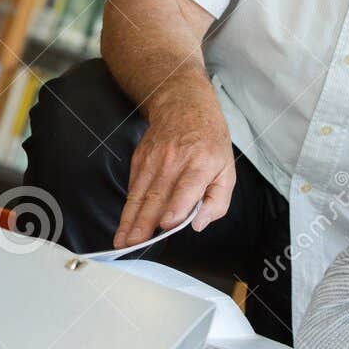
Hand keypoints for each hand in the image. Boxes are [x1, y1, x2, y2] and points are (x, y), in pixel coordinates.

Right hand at [115, 82, 234, 246]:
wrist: (183, 104)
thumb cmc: (208, 140)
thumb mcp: (227, 169)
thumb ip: (218, 201)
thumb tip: (199, 224)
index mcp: (201, 164)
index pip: (187, 186)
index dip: (177, 205)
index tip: (167, 223)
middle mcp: (174, 161)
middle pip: (157, 196)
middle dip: (143, 223)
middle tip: (134, 244)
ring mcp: (153, 160)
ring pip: (139, 195)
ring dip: (129, 220)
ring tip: (122, 241)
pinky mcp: (140, 160)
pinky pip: (133, 187)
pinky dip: (128, 207)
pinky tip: (124, 224)